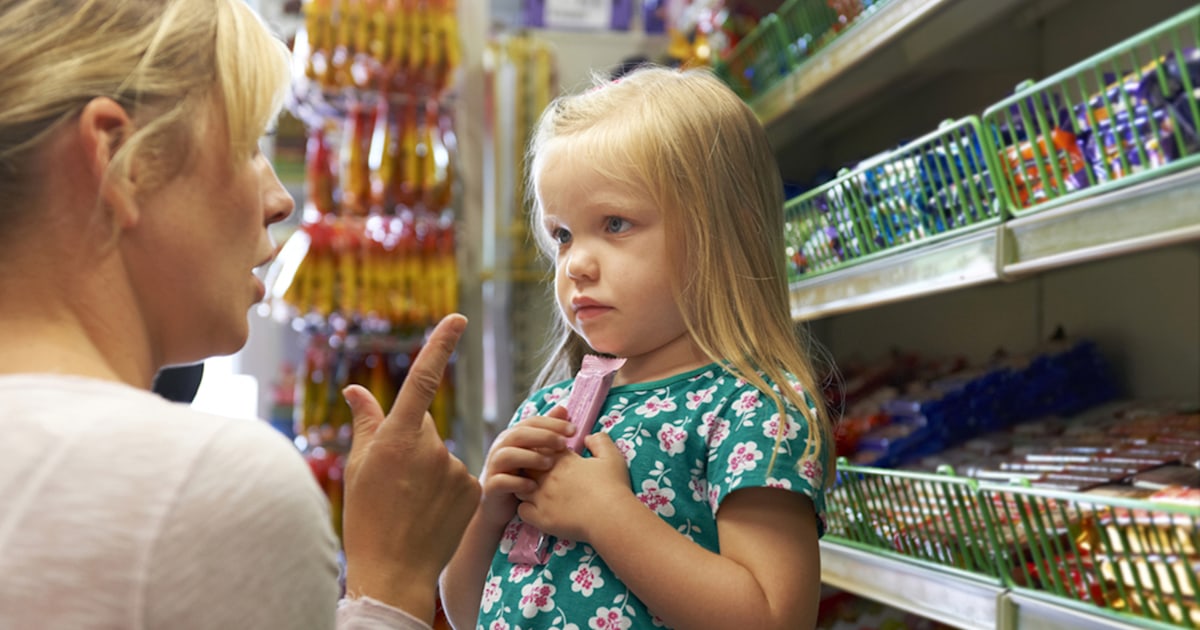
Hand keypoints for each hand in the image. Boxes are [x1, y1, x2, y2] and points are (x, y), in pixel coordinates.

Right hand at [340, 314, 480, 623]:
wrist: (394, 571)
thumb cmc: (366, 518)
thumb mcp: (357, 467)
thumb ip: (365, 423)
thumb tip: (354, 388)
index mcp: (397, 437)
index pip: (422, 380)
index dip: (441, 345)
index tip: (458, 318)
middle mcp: (430, 447)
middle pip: (423, 427)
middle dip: (409, 444)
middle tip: (393, 481)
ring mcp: (456, 469)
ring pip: (441, 456)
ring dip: (427, 472)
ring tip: (410, 505)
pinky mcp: (474, 489)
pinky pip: (459, 478)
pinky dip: (446, 491)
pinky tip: (431, 514)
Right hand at [478, 405, 572, 529]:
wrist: (499, 506)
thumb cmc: (522, 476)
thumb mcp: (535, 452)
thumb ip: (547, 431)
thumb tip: (563, 408)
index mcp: (513, 436)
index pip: (532, 422)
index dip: (553, 423)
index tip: (574, 430)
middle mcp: (501, 447)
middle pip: (520, 434)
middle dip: (543, 437)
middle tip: (564, 444)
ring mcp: (494, 466)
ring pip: (508, 455)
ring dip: (530, 457)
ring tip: (550, 464)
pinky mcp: (491, 486)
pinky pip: (502, 481)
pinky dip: (518, 483)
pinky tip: (534, 487)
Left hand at [516, 431, 632, 541]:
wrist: (611, 517)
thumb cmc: (613, 487)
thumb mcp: (612, 457)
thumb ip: (600, 441)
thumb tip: (589, 436)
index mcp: (563, 461)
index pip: (542, 448)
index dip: (544, 451)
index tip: (551, 458)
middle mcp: (548, 477)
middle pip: (527, 465)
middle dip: (531, 467)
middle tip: (542, 474)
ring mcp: (542, 498)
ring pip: (520, 487)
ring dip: (526, 487)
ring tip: (537, 492)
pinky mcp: (541, 518)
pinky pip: (522, 511)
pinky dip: (526, 509)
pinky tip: (536, 509)